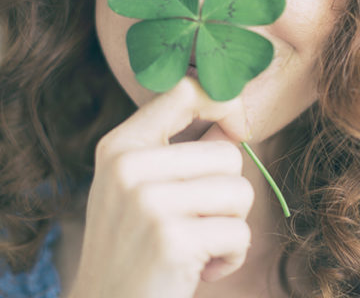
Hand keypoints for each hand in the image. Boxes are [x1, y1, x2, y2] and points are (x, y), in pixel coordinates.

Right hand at [66, 78, 253, 297]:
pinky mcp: (172, 240)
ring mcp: (147, 203)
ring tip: (196, 246)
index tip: (236, 129)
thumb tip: (233, 115)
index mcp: (119, 147)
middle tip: (196, 224)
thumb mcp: (139, 190)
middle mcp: (128, 168)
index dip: (225, 103)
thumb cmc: (135, 250)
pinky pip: (240, 233)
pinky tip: (198, 270)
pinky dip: (231, 258)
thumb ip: (179, 150)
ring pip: (240, 192)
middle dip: (227, 195)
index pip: (185, 90)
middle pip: (228, 153)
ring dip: (231, 227)